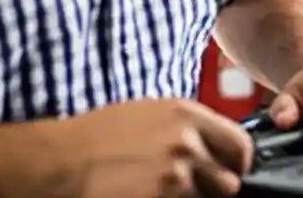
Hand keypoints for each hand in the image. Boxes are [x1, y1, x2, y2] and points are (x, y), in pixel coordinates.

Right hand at [57, 98, 252, 197]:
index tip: (230, 170)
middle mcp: (187, 143)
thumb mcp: (151, 114)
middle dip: (214, 187)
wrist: (60, 162)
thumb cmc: (98, 136)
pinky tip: (146, 196)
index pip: (241, 145)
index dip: (237, 163)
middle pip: (229, 181)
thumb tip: (216, 146)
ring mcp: (174, 176)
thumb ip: (189, 127)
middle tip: (190, 186)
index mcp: (187, 115)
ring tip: (159, 190)